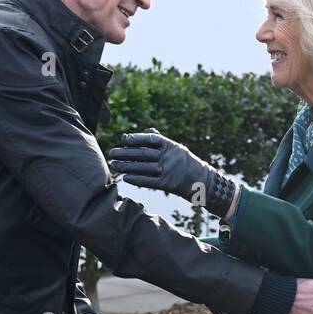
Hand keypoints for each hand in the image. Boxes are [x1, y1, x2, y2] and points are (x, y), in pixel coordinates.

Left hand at [108, 128, 235, 217]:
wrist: (200, 180)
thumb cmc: (184, 161)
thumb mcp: (175, 147)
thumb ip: (159, 139)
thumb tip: (145, 129)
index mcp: (169, 145)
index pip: (150, 139)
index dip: (136, 138)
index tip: (123, 139)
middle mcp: (168, 156)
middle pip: (143, 153)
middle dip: (126, 153)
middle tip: (112, 153)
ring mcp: (168, 170)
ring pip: (143, 167)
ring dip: (127, 166)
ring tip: (114, 165)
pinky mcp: (167, 183)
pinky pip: (149, 181)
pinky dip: (136, 179)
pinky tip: (125, 177)